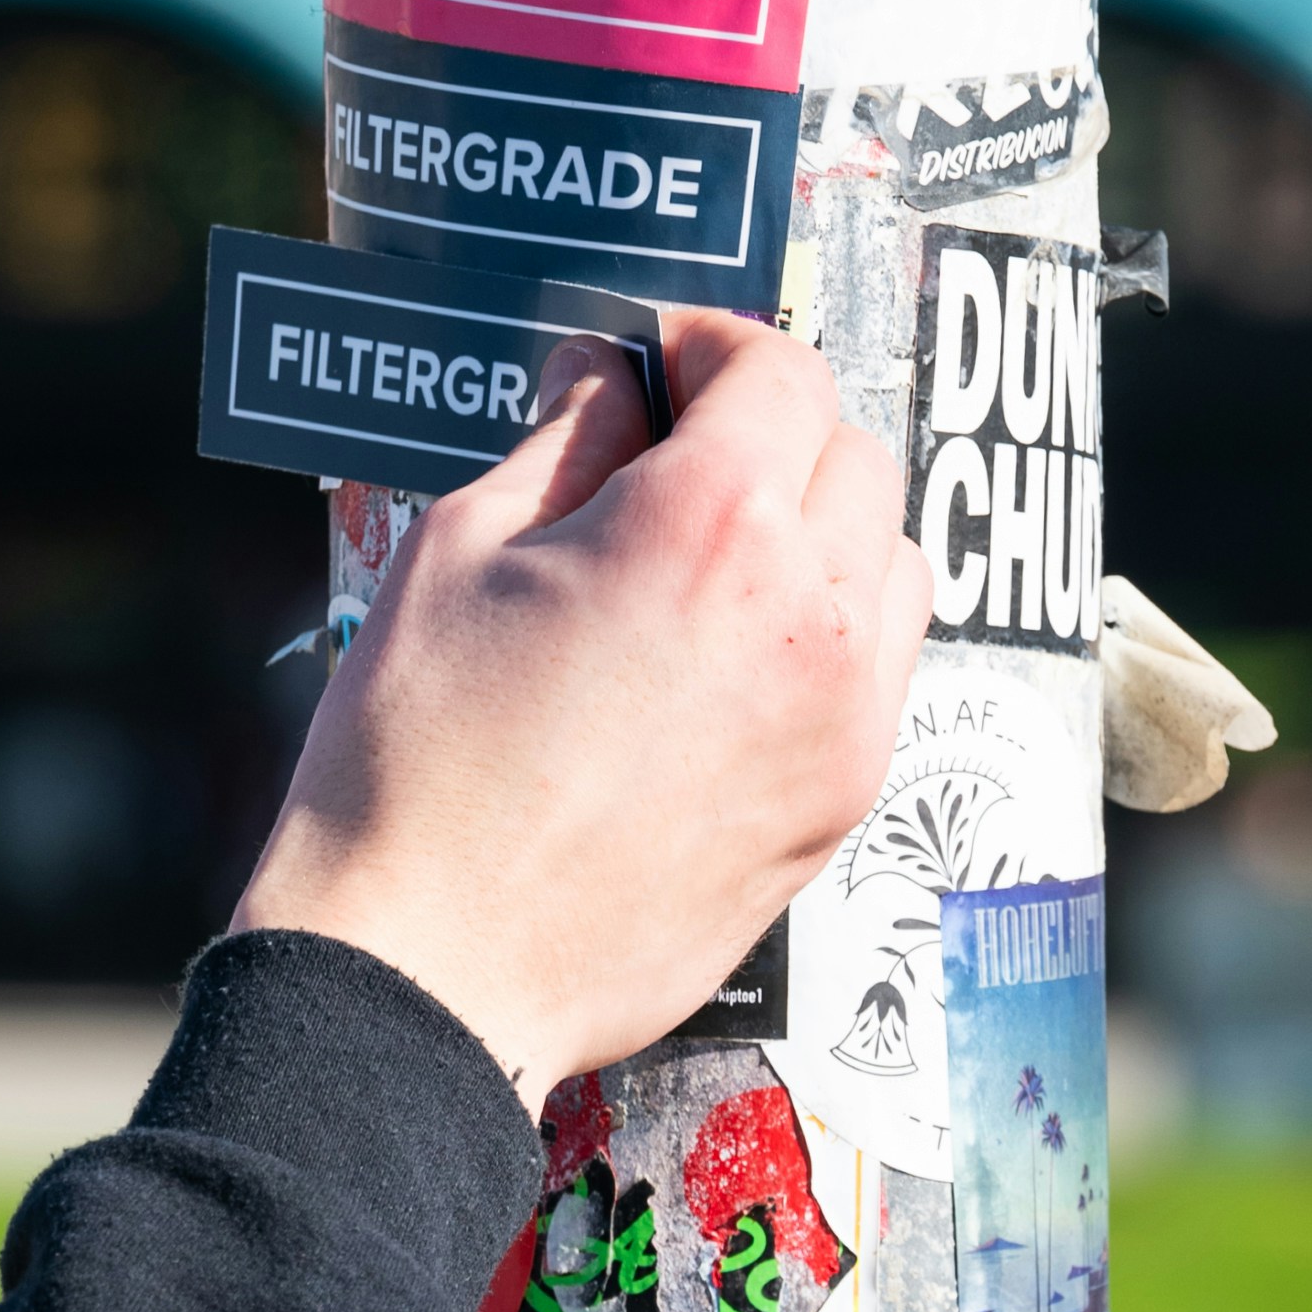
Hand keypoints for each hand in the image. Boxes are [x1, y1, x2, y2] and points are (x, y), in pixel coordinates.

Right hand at [233, 310, 929, 1105]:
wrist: (430, 967)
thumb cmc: (416, 759)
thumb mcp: (458, 551)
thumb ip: (561, 441)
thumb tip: (607, 374)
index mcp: (710, 526)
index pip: (778, 373)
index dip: (714, 343)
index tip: (658, 358)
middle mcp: (810, 615)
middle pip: (854, 456)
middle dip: (774, 427)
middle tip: (677, 444)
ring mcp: (842, 719)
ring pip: (894, 563)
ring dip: (828, 526)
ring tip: (719, 550)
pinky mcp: (839, 805)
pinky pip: (882, 672)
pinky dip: (834, 630)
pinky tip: (734, 652)